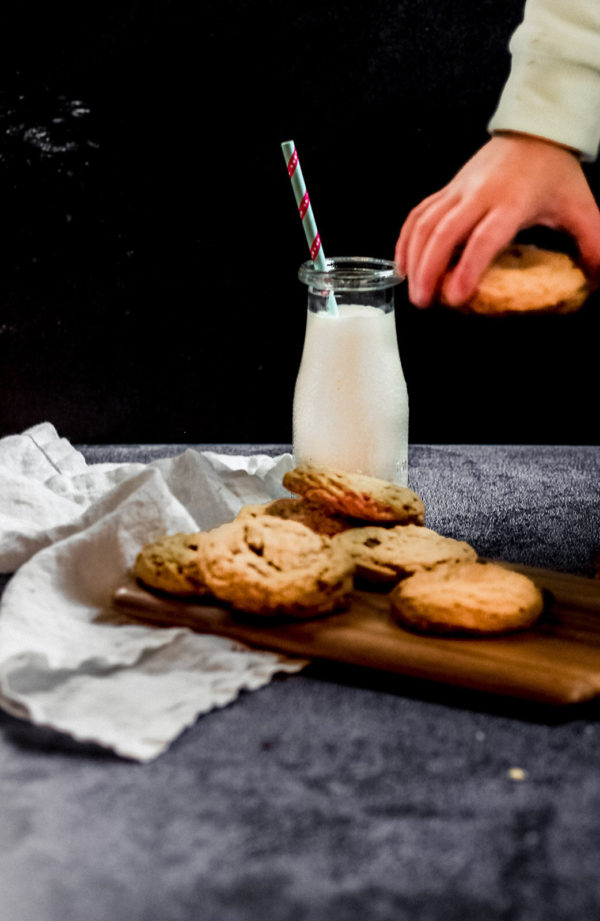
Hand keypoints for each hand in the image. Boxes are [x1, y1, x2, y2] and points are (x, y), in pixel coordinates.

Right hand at [395, 133, 599, 307]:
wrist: (536, 130)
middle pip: (443, 232)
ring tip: (411, 288)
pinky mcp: (446, 189)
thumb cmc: (555, 172)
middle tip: (424, 302)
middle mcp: (478, 195)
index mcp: (511, 202)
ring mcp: (458, 190)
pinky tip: (403, 263)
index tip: (456, 296)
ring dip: (413, 257)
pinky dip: (405, 239)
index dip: (468, 268)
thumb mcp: (580, 207)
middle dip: (429, 269)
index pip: (484, 238)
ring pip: (424, 223)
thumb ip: (594, 244)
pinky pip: (418, 214)